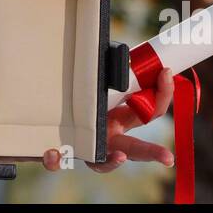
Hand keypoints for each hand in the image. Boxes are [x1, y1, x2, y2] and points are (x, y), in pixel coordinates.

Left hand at [42, 68, 175, 173]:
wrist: (44, 117)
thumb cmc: (77, 93)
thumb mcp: (98, 81)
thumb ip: (111, 70)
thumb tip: (121, 49)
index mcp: (121, 118)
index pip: (149, 112)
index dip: (161, 94)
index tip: (165, 73)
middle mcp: (108, 138)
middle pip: (136, 148)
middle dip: (154, 152)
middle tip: (168, 158)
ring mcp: (86, 149)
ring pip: (100, 163)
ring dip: (111, 162)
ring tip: (120, 156)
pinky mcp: (61, 153)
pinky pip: (58, 160)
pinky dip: (56, 159)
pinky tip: (53, 153)